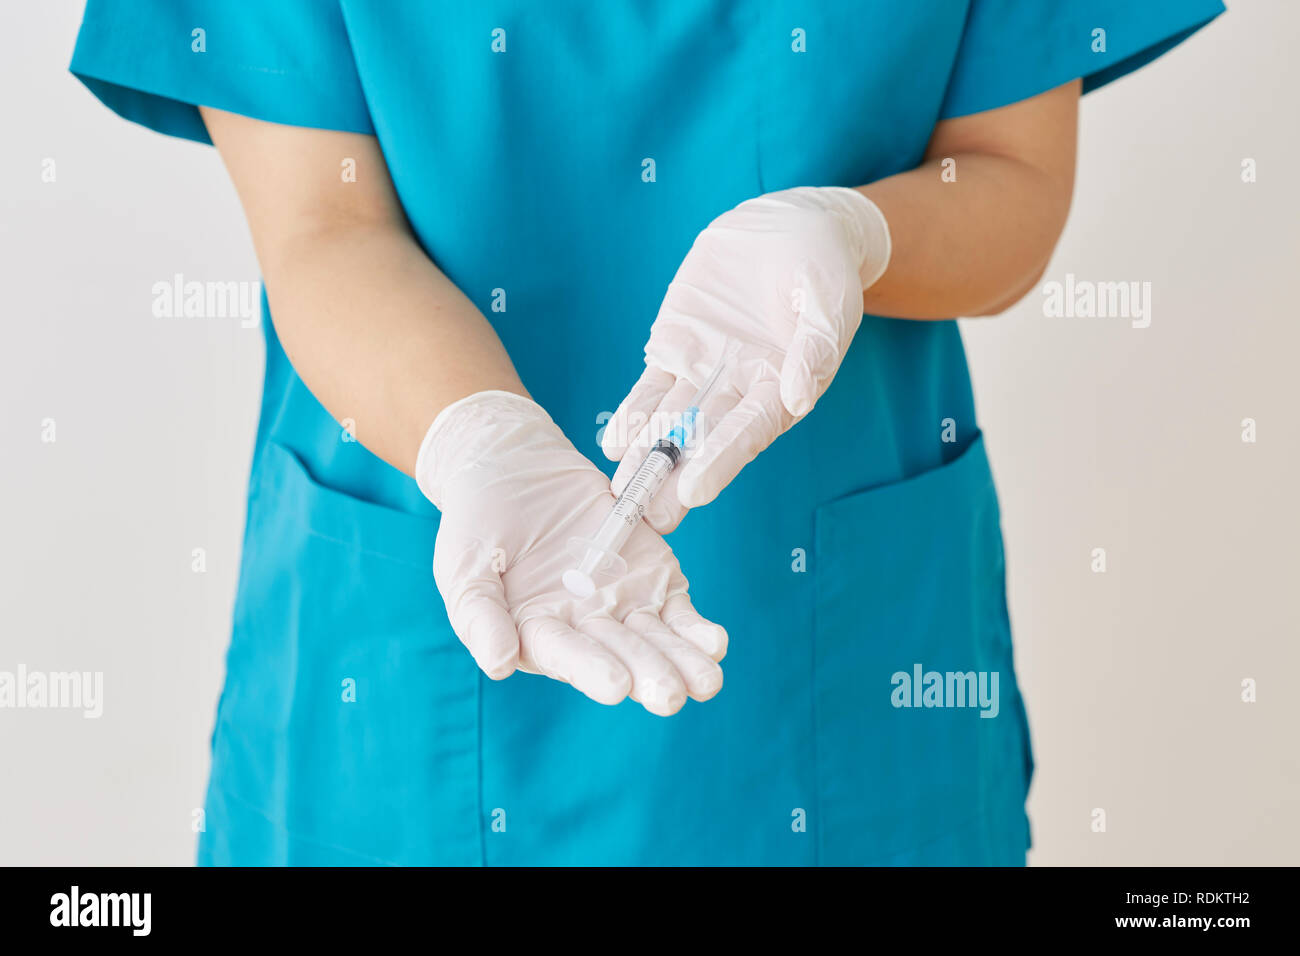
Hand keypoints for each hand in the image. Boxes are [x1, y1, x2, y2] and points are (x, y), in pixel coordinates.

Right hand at [416, 391, 726, 715]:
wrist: (515, 468)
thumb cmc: (479, 522)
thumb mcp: (464, 565)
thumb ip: (479, 614)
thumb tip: (498, 666)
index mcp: (537, 634)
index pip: (566, 656)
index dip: (590, 669)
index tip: (615, 686)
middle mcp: (584, 630)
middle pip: (620, 657)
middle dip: (647, 676)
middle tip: (671, 697)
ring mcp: (622, 605)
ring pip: (656, 641)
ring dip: (681, 662)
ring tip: (707, 681)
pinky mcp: (652, 578)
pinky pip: (678, 610)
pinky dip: (696, 629)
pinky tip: (714, 643)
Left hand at [602, 186, 890, 531]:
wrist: (791, 226)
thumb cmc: (824, 266)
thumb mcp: (828, 299)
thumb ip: (814, 347)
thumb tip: (798, 400)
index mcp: (782, 388)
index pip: (747, 432)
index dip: (720, 462)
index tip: (694, 493)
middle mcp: (741, 390)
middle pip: (704, 442)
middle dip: (674, 478)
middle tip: (646, 518)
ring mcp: (704, 371)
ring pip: (670, 422)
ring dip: (645, 457)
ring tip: (620, 491)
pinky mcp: (677, 346)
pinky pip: (650, 387)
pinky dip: (632, 414)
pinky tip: (613, 444)